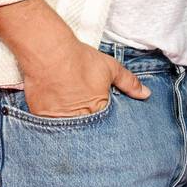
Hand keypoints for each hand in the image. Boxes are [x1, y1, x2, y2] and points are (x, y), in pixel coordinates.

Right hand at [20, 29, 151, 118]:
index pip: (105, 127)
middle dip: (86, 128)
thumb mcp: (110, 68)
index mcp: (98, 111)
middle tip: (83, 118)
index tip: (100, 118)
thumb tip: (146, 94)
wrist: (48, 53)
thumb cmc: (80, 60)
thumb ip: (129, 83)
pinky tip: (51, 113)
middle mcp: (79, 121)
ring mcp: (58, 122)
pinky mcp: (40, 118)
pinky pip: (47, 126)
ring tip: (66, 114)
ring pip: (65, 131)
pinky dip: (51, 122)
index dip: (103, 122)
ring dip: (68, 127)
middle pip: (85, 133)